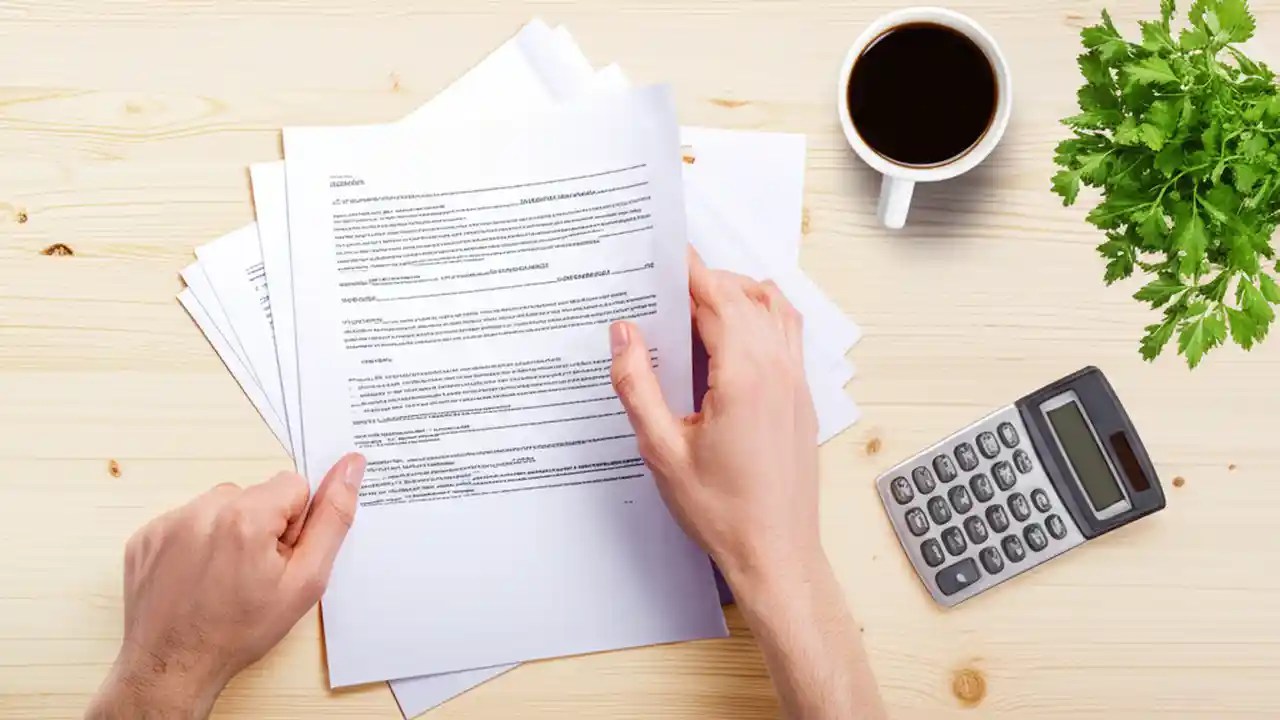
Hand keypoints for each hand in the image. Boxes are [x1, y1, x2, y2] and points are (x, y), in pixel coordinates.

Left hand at [86, 453, 365, 719]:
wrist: (174, 667)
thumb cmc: (241, 630)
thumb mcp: (305, 582)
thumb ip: (333, 518)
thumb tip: (351, 466)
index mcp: (246, 518)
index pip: (293, 485)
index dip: (294, 524)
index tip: (279, 557)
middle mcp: (203, 510)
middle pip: (255, 494)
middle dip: (262, 525)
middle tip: (253, 572)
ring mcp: (169, 523)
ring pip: (221, 505)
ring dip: (229, 530)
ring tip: (224, 574)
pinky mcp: (146, 536)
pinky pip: (187, 519)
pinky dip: (197, 541)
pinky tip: (197, 575)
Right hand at [610, 253, 885, 719]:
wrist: (775, 553)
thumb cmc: (721, 511)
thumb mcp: (661, 450)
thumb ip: (637, 385)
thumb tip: (623, 333)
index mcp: (745, 376)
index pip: (717, 299)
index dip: (690, 270)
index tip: (668, 252)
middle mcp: (778, 371)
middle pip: (747, 295)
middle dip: (708, 279)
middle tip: (668, 280)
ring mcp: (797, 383)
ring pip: (776, 310)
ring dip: (740, 294)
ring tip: (699, 301)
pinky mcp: (803, 399)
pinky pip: (789, 336)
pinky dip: (763, 317)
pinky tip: (733, 337)